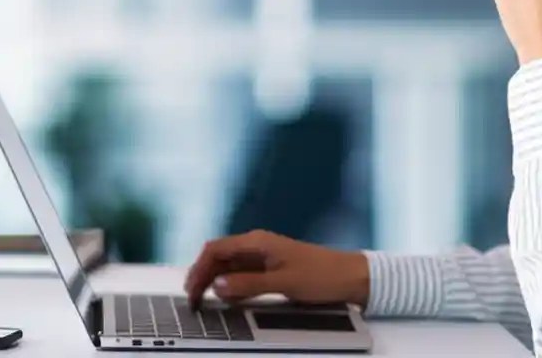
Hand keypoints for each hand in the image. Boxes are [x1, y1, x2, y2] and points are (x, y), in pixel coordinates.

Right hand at [182, 230, 369, 310]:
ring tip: (204, 300)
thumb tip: (218, 285)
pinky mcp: (270, 268)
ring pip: (228, 266)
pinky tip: (227, 298)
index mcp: (257, 242)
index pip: (216, 250)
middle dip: (202, 275)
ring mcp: (263, 257)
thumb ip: (248, 284)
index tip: (192, 290)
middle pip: (218, 256)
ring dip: (214, 280)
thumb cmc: (321, 275)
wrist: (349, 277)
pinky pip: (241, 274)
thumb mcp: (282, 282)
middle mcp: (257, 245)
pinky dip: (229, 285)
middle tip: (193, 299)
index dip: (199, 269)